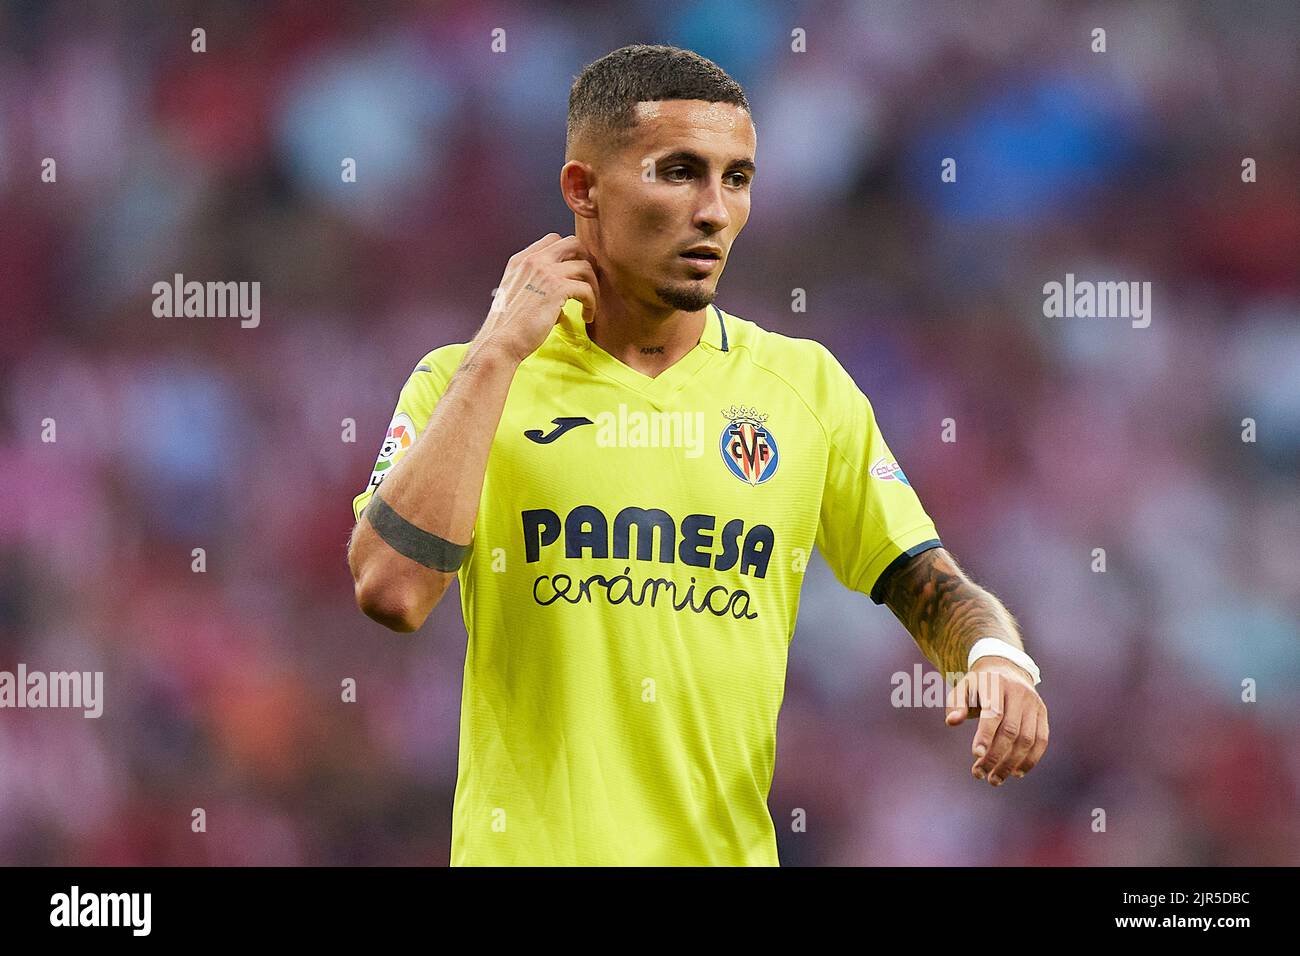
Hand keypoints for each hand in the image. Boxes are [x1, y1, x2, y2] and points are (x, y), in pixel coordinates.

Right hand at [476, 233, 598, 364]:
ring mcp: (546, 272)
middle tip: (590, 280)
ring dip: (593, 286)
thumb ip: (535, 289)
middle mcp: (534, 261)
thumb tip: (560, 303)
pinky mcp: (557, 289)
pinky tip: (587, 316)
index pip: (553, 240)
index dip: (570, 253)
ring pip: (585, 267)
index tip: (576, 271)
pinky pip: (587, 289)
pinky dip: (592, 303)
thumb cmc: (508, 326)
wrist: (501, 340)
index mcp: (521, 260)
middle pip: (573, 243)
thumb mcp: (515, 296)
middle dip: (587, 259)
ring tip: (590, 304)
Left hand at [945, 657, 1048, 786]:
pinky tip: (1016, 773)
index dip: (985, 735)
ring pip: (1027, 739)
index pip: (994, 713)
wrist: (1006, 668)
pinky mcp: (1043, 714)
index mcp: (996, 684)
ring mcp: (1034, 704)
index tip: (975, 756)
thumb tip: (951, 722)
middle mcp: (1019, 693)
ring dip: (1011, 764)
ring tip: (994, 779)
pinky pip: (1041, 741)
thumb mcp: (963, 687)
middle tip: (979, 775)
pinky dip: (1030, 760)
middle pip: (1011, 731)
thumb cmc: (979, 685)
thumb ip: (956, 704)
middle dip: (995, 756)